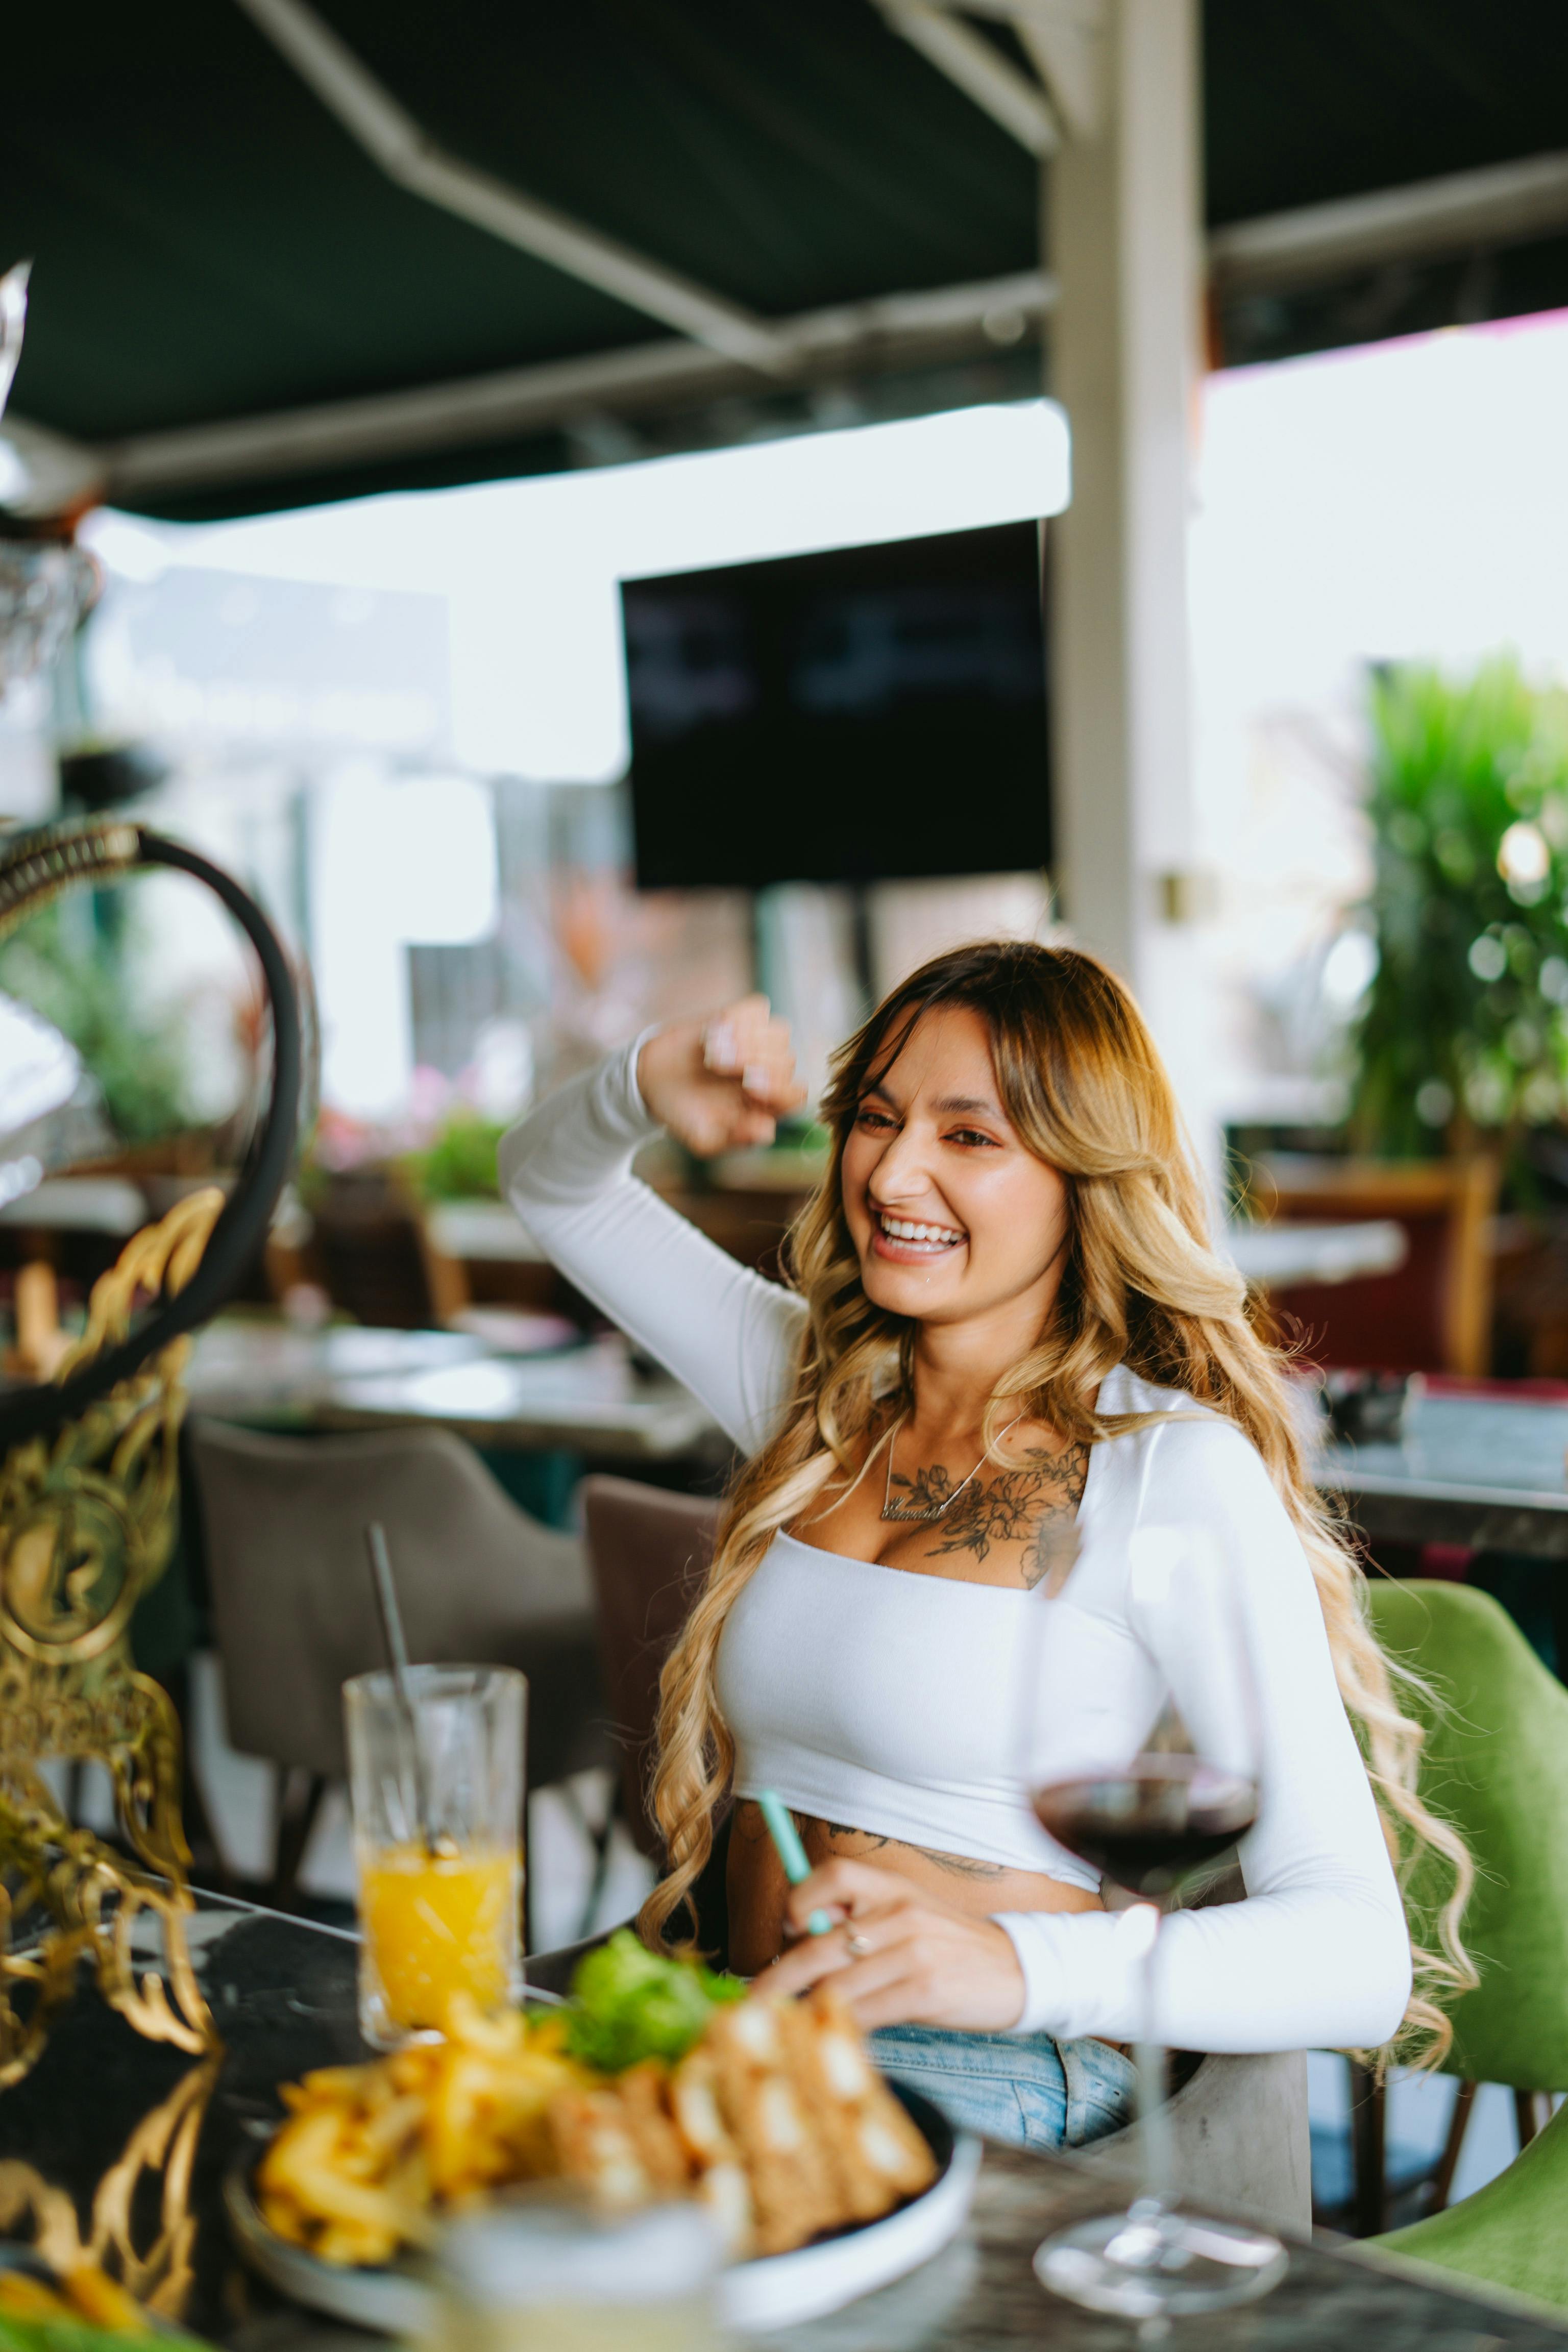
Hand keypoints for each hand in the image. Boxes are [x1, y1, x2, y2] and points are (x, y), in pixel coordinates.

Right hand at [636, 994, 807, 1158]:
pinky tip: (713, 1030)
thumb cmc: (683, 1115)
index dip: (779, 1089)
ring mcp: (759, 1044)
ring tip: (712, 1050)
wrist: (653, 1081)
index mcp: (768, 1106)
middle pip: (786, 1061)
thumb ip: (736, 1139)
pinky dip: (738, 1017)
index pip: (795, 1096)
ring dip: (747, 1039)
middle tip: (715, 1064)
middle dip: (753, 1060)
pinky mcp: (742, 1019)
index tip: (748, 1085)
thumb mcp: (703, 1138)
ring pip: (778, 1033)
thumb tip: (767, 1131)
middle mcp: (770, 1074)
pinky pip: (758, 1009)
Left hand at [765, 1858, 1026, 2031]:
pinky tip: (833, 2037)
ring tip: (787, 2025)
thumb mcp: (909, 1916)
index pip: (833, 1873)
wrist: (1018, 1971)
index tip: (785, 1931)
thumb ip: (861, 1921)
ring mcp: (914, 1952)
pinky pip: (867, 2013)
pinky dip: (844, 2029)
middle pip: (821, 1943)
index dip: (799, 1899)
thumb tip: (798, 1940)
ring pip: (838, 1984)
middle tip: (753, 2001)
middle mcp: (901, 1913)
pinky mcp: (926, 1991)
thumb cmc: (948, 1947)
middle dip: (779, 1977)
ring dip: (805, 2009)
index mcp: (893, 1887)